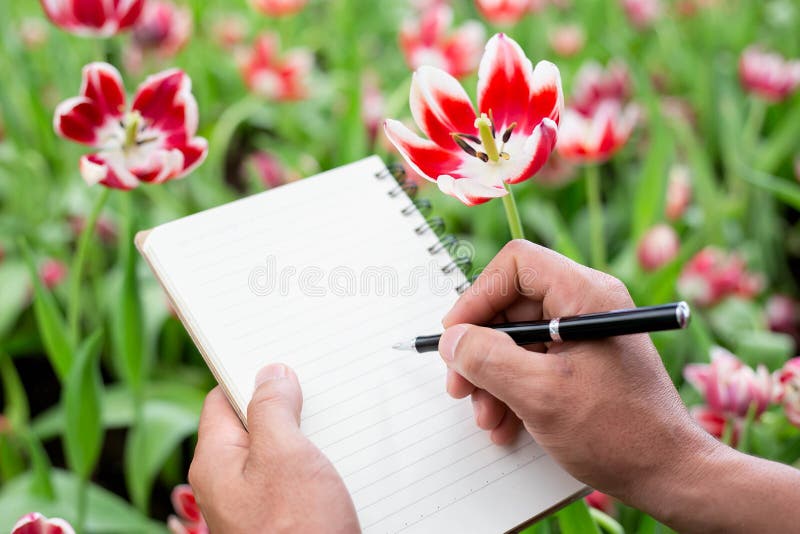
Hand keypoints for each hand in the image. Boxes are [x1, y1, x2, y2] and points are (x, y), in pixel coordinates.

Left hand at [189, 364, 358, 533]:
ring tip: (337, 423)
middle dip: (287, 405)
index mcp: (216, 462)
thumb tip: (270, 375)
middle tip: (317, 389)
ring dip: (308, 436)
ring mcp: (256, 503)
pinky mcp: (284, 517)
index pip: (221, 399)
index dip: (248, 374)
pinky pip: (296, 478)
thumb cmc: (297, 530)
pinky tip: (341, 459)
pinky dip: (317, 464)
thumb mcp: (284, 455)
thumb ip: (272, 409)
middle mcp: (230, 483)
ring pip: (280, 451)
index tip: (277, 357)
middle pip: (254, 425)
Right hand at [438, 240, 718, 519]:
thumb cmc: (618, 432)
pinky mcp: (584, 359)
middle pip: (512, 305)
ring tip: (487, 416)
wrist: (669, 473)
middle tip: (461, 386)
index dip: (478, 297)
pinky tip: (506, 421)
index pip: (516, 265)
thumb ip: (487, 360)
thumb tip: (453, 340)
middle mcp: (587, 304)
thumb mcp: (539, 395)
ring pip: (518, 338)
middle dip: (481, 349)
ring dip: (493, 376)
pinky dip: (513, 387)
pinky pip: (534, 360)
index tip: (458, 336)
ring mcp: (586, 332)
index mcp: (586, 294)